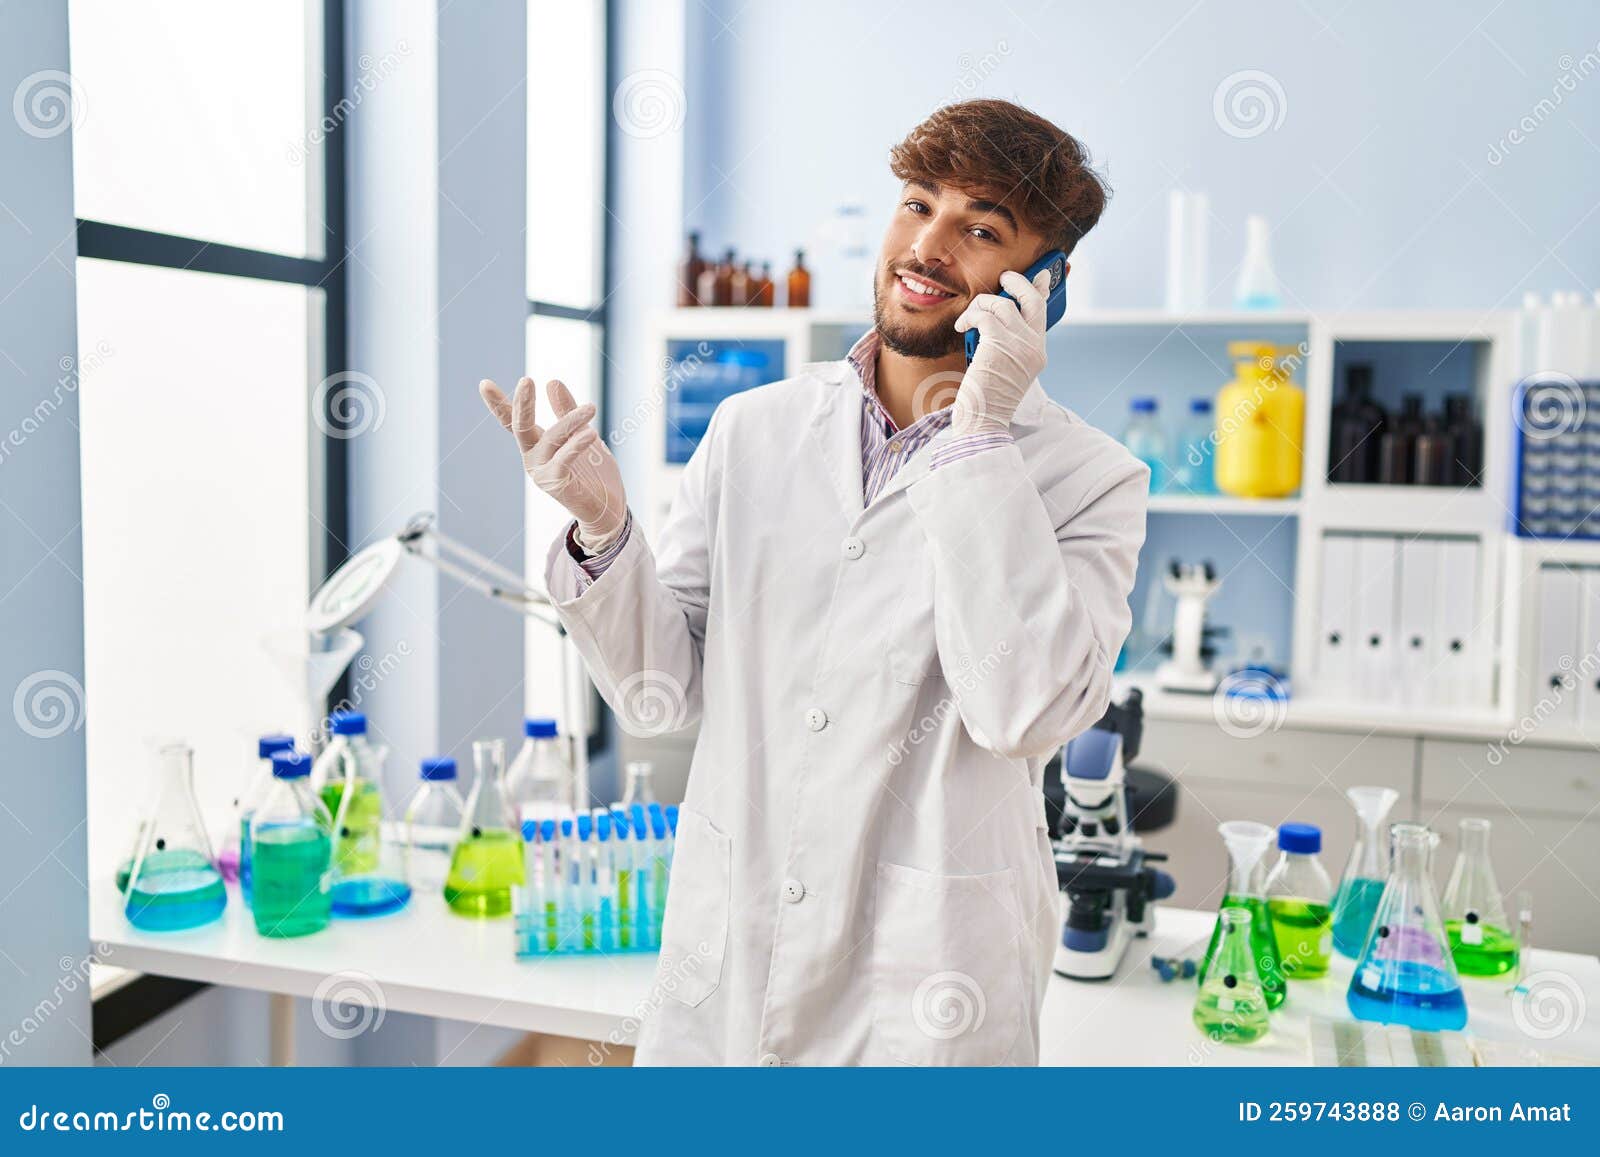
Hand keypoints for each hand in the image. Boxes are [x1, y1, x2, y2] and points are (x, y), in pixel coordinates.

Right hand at [479, 376, 627, 551]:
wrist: (607, 509)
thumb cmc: (593, 473)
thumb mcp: (581, 434)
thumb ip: (567, 411)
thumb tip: (552, 381)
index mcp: (535, 446)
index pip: (513, 422)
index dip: (499, 404)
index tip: (484, 383)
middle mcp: (533, 459)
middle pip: (521, 428)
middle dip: (522, 404)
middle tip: (526, 380)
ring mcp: (542, 473)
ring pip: (551, 439)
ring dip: (571, 421)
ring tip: (591, 408)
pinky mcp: (557, 485)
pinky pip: (565, 460)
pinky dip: (577, 445)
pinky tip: (590, 433)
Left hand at [950, 267, 1052, 435]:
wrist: (983, 422)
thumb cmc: (987, 400)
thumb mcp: (1006, 369)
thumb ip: (1010, 345)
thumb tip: (999, 318)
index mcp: (1037, 353)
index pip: (1044, 313)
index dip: (1042, 289)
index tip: (1040, 275)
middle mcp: (1034, 347)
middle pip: (1033, 299)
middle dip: (1018, 282)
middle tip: (1004, 277)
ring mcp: (1020, 345)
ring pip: (1003, 304)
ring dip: (981, 304)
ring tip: (969, 317)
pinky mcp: (1000, 344)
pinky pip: (984, 314)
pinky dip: (970, 316)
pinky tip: (961, 327)